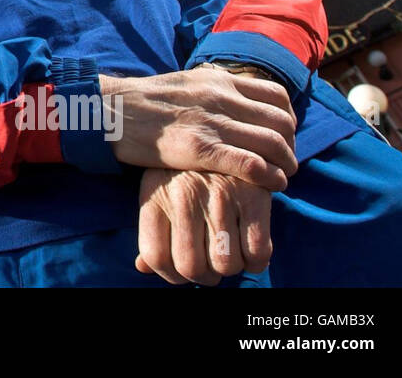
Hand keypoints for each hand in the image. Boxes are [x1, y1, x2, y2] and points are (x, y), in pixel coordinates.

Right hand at [99, 66, 296, 189]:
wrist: (110, 111)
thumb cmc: (142, 102)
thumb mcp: (184, 82)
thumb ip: (213, 89)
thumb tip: (235, 99)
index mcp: (218, 79)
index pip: (276, 95)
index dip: (289, 118)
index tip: (284, 134)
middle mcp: (221, 97)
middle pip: (281, 121)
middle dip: (291, 144)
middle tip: (285, 160)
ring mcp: (212, 123)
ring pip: (273, 143)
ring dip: (286, 164)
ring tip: (282, 175)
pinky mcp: (201, 149)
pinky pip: (253, 165)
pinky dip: (271, 177)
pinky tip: (273, 185)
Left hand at [134, 167, 271, 285]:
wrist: (220, 126)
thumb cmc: (184, 168)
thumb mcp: (157, 189)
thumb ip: (152, 229)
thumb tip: (143, 267)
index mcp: (155, 196)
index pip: (156, 258)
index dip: (172, 276)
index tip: (184, 271)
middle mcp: (184, 197)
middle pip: (191, 267)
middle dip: (204, 276)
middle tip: (211, 265)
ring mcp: (219, 196)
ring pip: (226, 264)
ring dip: (230, 268)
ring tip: (229, 253)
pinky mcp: (253, 196)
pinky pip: (258, 252)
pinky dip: (256, 261)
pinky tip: (250, 250)